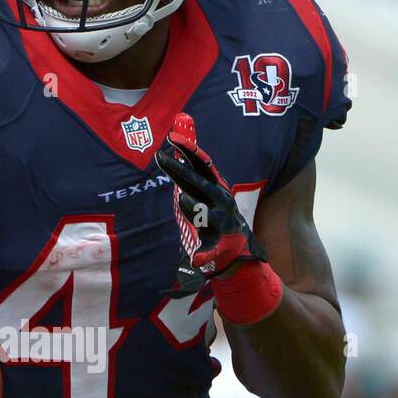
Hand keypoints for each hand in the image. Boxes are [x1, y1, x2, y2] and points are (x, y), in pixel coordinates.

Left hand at [155, 113, 268, 290]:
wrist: (236, 245)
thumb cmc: (212, 212)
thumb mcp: (202, 190)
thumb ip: (187, 172)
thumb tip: (171, 146)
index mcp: (216, 185)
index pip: (201, 164)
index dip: (188, 149)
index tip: (172, 137)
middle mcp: (221, 199)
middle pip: (198, 182)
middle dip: (179, 169)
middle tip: (160, 157)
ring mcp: (221, 221)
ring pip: (200, 210)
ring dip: (190, 206)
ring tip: (184, 203)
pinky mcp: (220, 245)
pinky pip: (210, 250)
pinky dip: (203, 256)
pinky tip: (197, 260)